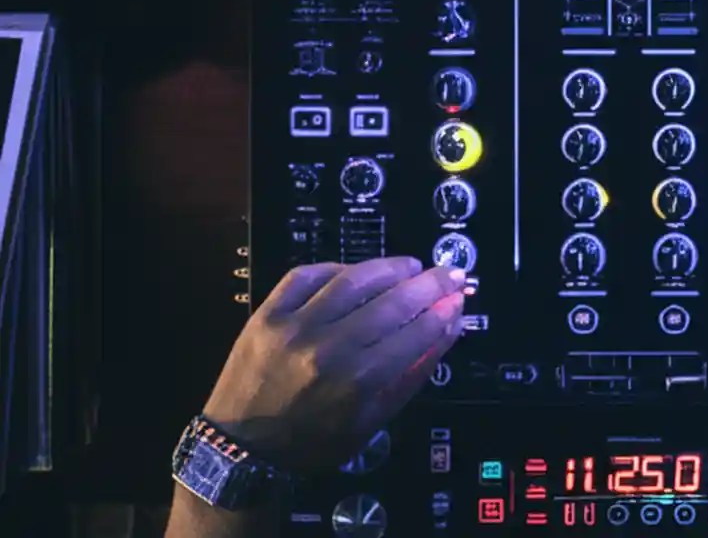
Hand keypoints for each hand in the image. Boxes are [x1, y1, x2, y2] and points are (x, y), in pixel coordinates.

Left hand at [201, 257, 466, 470]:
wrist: (241, 449)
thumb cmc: (314, 442)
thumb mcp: (372, 421)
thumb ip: (413, 373)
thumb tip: (449, 326)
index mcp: (358, 382)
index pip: (416, 332)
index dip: (443, 310)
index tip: (459, 296)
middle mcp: (329, 348)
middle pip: (391, 303)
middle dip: (429, 284)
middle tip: (449, 273)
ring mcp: (295, 326)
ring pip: (352, 280)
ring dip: (388, 268)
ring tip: (410, 265)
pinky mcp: (266, 314)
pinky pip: (306, 276)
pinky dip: (336, 268)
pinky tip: (356, 271)